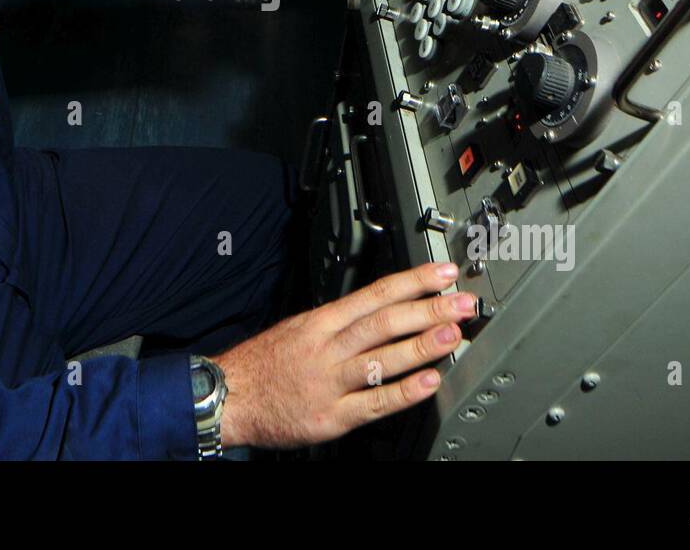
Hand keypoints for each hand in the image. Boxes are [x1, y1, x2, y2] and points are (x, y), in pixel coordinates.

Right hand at [208, 261, 473, 449]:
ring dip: (421, 346)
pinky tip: (427, 383)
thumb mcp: (298, 327)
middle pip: (384, 323)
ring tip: (452, 335)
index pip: (374, 294)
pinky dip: (403, 392)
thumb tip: (381, 309)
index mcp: (321, 322)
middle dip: (427, 309)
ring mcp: (331, 382)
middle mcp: (328, 347)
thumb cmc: (263, 363)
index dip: (412, 281)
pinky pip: (373, 403)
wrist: (229, 396)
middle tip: (460, 302)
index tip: (442, 273)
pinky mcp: (332, 416)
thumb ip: (339, 321)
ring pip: (382, 359)